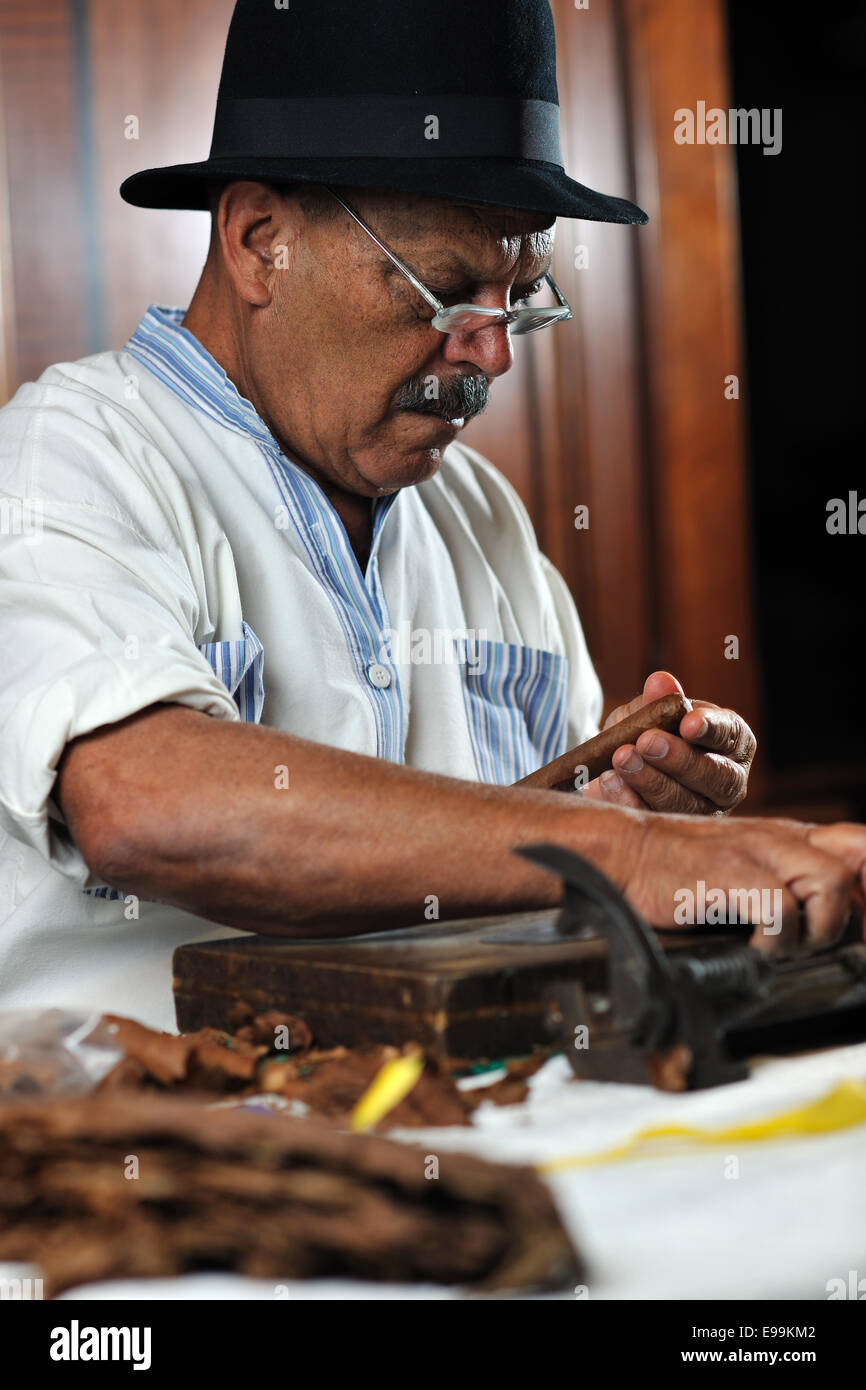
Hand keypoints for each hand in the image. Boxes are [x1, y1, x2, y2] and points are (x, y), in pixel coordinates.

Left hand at [583, 671, 755, 815]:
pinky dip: (629, 800)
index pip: (731, 735)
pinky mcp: (672, 831)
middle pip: (716, 777)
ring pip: (685, 803)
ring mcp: (703, 811)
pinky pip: (654, 821)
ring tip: (622, 758)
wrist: (619, 767)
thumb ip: (657, 699)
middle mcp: (727, 780)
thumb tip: (660, 682)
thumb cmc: (648, 731)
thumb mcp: (649, 712)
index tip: (687, 722)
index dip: (711, 729)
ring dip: (650, 780)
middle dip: (680, 759)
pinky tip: (610, 780)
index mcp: (732, 742)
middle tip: (646, 742)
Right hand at [619, 812, 863, 954]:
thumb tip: (814, 928)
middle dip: (857, 910)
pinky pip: (783, 909)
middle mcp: (782, 838)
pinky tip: (752, 948)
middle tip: (827, 940)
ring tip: (783, 945)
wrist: (621, 853)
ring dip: (816, 929)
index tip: (860, 931)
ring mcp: (758, 851)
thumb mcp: (741, 871)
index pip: (861, 848)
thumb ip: (780, 885)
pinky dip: (776, 940)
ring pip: (832, 884)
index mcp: (789, 839)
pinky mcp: (732, 873)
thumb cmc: (673, 871)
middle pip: (860, 858)